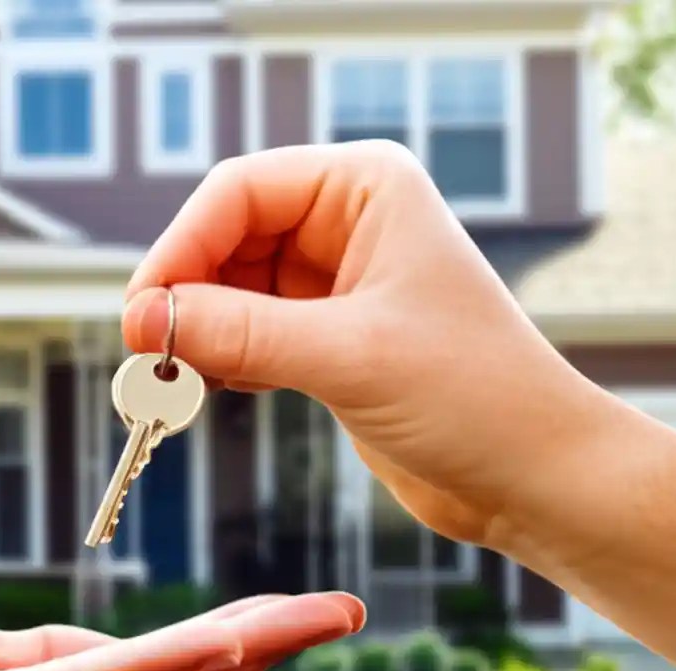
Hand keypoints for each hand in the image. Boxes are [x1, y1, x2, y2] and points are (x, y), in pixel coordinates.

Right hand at [123, 141, 621, 549]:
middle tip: (145, 351)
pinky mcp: (325, 335)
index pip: (240, 192)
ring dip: (196, 329)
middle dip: (183, 292)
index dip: (182, 246)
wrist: (534, 476)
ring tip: (172, 377)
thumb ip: (239, 334)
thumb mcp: (347, 356)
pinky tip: (212, 386)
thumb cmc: (477, 397)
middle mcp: (346, 222)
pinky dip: (219, 356)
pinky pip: (246, 330)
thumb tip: (141, 321)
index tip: (143, 309)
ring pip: (228, 287)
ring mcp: (333, 280)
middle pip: (225, 237)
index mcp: (365, 188)